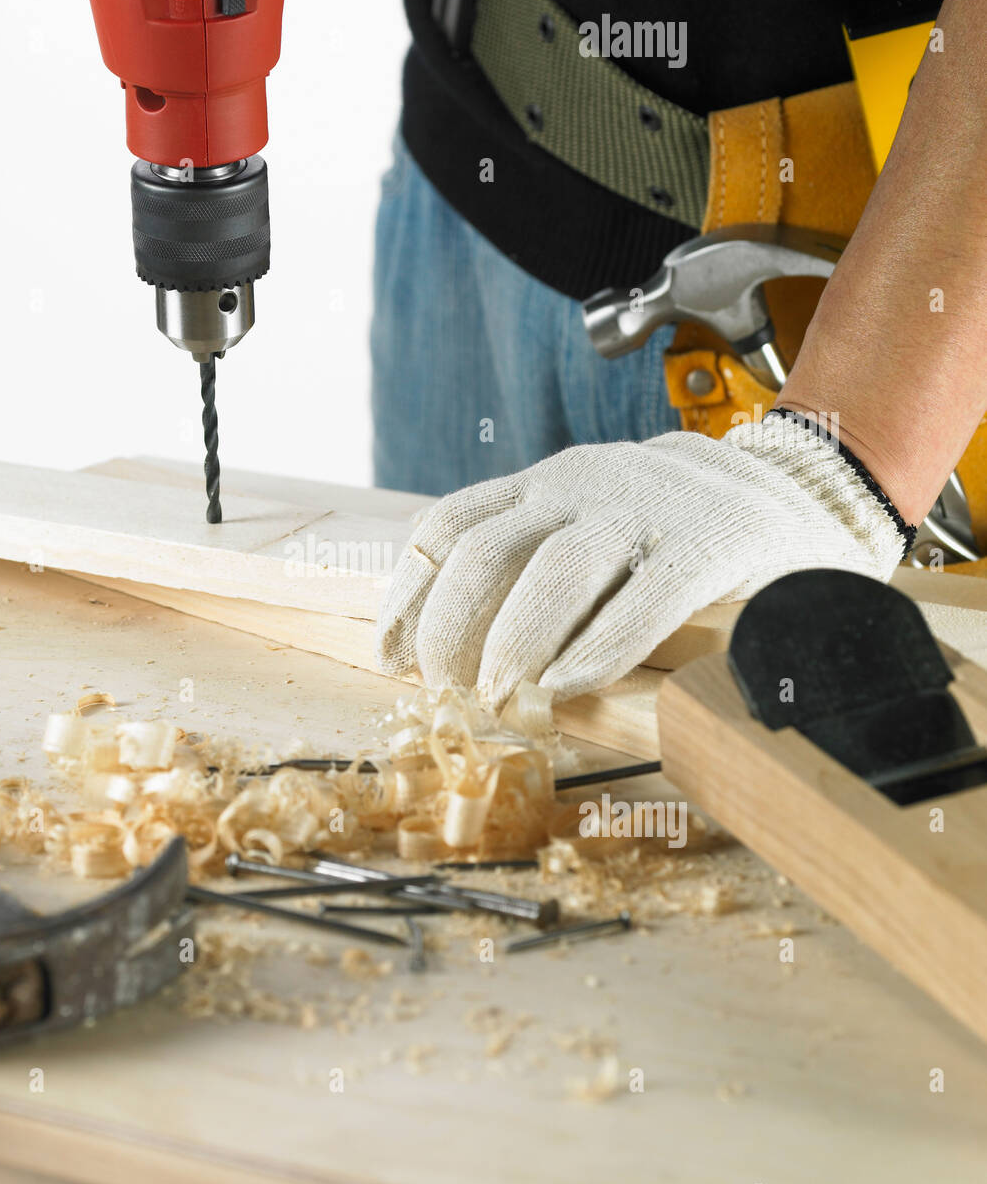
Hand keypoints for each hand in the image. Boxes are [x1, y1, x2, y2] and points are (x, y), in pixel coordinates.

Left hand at [376, 415, 908, 705]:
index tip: (390, 656)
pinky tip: (568, 687)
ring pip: (556, 570)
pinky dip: (599, 647)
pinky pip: (645, 597)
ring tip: (501, 698)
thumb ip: (525, 567)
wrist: (792, 490)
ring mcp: (645, 510)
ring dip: (515, 642)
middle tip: (452, 692)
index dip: (410, 595)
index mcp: (544, 486)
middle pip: (485, 553)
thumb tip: (443, 644)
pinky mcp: (709, 544)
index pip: (448, 528)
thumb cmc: (667, 532)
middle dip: (452, 629)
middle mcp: (581, 487)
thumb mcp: (584, 527)